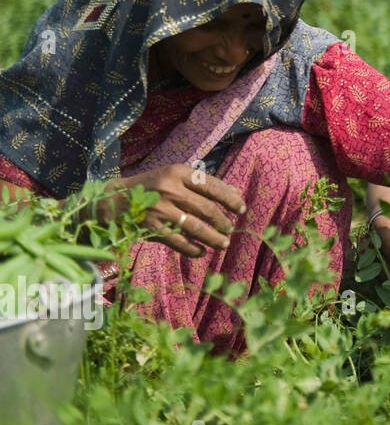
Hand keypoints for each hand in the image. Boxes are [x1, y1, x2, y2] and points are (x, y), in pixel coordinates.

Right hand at [102, 164, 245, 257]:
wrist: (112, 200)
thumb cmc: (151, 187)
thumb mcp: (174, 177)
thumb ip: (202, 184)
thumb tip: (234, 191)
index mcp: (177, 172)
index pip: (212, 186)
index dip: (230, 199)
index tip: (241, 209)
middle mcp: (169, 189)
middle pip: (206, 209)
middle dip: (223, 222)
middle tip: (231, 229)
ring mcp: (159, 209)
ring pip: (195, 227)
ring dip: (213, 238)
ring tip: (223, 243)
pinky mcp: (150, 227)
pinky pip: (178, 241)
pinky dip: (193, 249)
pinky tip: (202, 252)